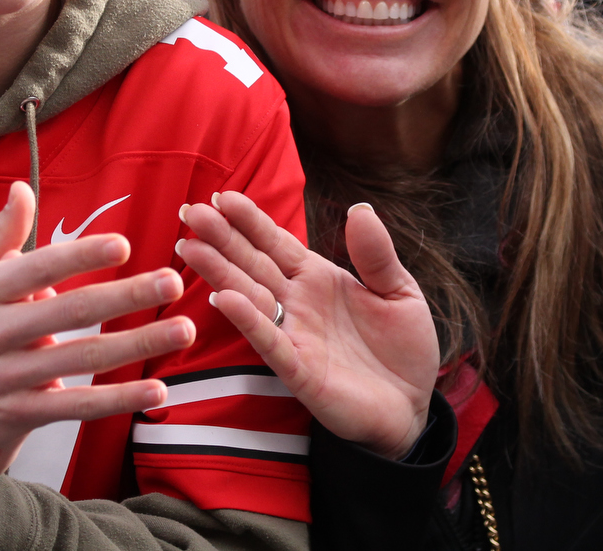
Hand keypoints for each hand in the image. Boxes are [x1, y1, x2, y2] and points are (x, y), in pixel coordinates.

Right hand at [0, 181, 194, 462]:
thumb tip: (22, 188)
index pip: (39, 268)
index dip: (80, 255)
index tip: (123, 244)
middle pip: (70, 311)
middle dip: (126, 294)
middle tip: (172, 279)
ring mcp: (6, 376)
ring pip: (82, 358)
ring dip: (137, 344)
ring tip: (182, 329)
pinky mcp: (16, 415)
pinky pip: (75, 406)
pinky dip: (117, 400)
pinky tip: (155, 390)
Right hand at [178, 194, 438, 459]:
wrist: (413, 408)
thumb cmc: (403, 348)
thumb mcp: (399, 292)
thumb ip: (376, 254)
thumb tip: (359, 207)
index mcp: (316, 278)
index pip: (276, 242)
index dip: (250, 219)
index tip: (222, 195)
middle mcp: (296, 303)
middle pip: (252, 263)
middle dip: (222, 237)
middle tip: (191, 210)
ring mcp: (294, 336)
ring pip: (249, 297)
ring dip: (219, 273)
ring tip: (189, 248)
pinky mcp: (299, 371)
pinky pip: (269, 342)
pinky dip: (248, 320)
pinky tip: (223, 299)